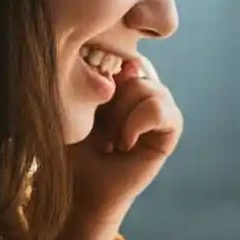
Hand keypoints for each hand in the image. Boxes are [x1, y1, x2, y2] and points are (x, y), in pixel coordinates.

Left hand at [43, 56, 181, 239]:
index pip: (120, 51)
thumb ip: (93, 75)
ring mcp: (158, 109)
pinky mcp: (169, 131)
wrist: (79, 188)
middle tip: (99, 126)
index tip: (87, 100)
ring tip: (112, 137)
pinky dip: (139, 122)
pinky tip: (124, 142)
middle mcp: (141, 90)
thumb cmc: (70, 147)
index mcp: (119, 79)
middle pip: (136, 66)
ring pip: (149, 88)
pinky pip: (163, 111)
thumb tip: (127, 62)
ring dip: (124, 113)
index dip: (104, 70)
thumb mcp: (74, 103)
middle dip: (112, 95)